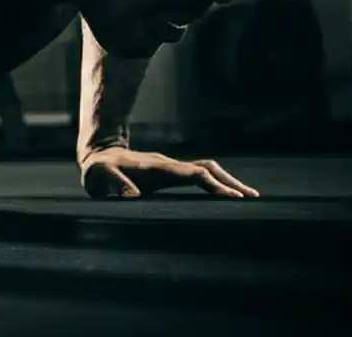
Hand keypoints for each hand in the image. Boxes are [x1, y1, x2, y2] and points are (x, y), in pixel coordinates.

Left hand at [79, 147, 259, 198]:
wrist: (99, 154)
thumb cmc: (99, 169)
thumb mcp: (101, 176)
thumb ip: (115, 184)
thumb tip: (133, 196)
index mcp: (158, 168)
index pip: (193, 174)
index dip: (213, 184)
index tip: (233, 197)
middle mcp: (169, 165)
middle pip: (207, 168)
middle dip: (230, 181)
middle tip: (253, 197)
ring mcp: (171, 167)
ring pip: (206, 169)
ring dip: (226, 181)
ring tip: (247, 197)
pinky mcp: (170, 172)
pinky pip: (198, 174)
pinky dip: (215, 182)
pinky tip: (225, 194)